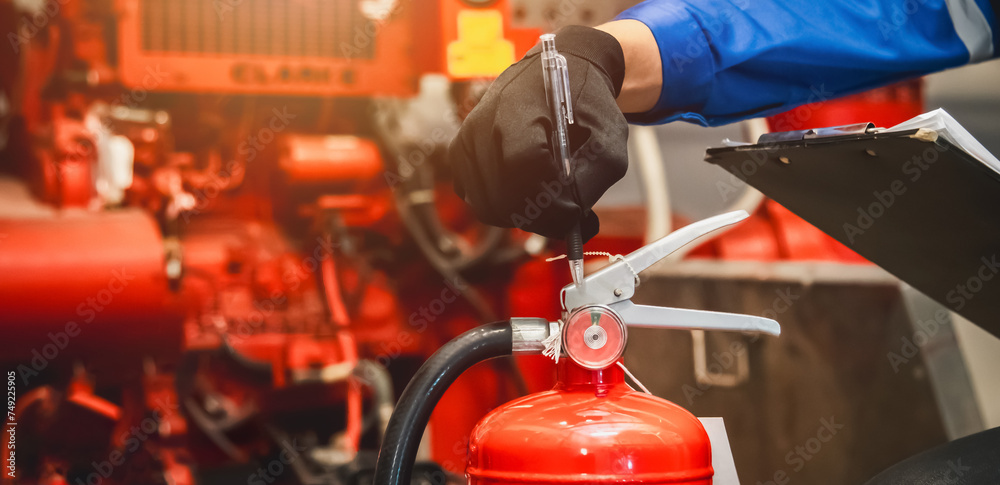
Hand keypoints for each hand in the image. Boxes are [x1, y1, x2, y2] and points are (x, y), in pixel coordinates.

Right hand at [447, 25, 628, 241]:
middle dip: (540, 217)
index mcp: (518, 110)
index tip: (575, 211)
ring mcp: (466, 140)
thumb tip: (569, 220)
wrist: (563, 68)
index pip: (522, 169)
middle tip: (568, 214)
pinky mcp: (461, 154)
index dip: (549, 202)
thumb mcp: (609, 139)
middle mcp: (482, 124)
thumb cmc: (588, 105)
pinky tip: (530, 190)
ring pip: (489, 207)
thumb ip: (591, 182)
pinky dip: (506, 207)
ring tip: (553, 199)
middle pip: (501, 198)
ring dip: (524, 214)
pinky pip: (479, 200)